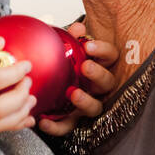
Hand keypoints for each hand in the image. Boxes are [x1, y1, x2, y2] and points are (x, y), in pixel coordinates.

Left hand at [36, 22, 118, 137]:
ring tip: (73, 94)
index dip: (103, 51)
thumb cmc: (65, 65)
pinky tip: (43, 122)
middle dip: (98, 74)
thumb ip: (72, 40)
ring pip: (95, 107)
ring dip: (85, 101)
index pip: (111, 56)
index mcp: (99, 66)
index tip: (89, 46)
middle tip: (86, 67)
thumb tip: (78, 28)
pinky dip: (56, 127)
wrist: (50, 86)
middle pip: (107, 82)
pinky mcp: (72, 120)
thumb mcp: (67, 51)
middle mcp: (97, 87)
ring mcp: (87, 105)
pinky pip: (67, 126)